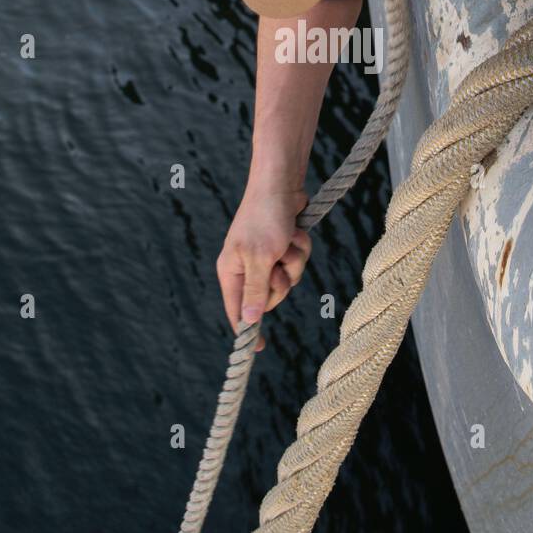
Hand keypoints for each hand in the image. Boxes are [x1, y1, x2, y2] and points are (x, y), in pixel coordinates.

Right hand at [216, 186, 312, 351]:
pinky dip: (300, 247)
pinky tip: (294, 231)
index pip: (237, 309)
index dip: (247, 329)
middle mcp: (246, 266)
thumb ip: (256, 290)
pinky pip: (298, 261)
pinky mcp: (282, 247)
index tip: (259, 349)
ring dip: (295, 260)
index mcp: (231, 271)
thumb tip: (249, 321)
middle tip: (279, 263)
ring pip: (289, 278)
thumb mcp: (261, 258)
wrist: (281, 183)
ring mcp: (266, 257)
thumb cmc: (265, 217)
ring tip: (288, 240)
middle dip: (282, 281)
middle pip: (271, 297)